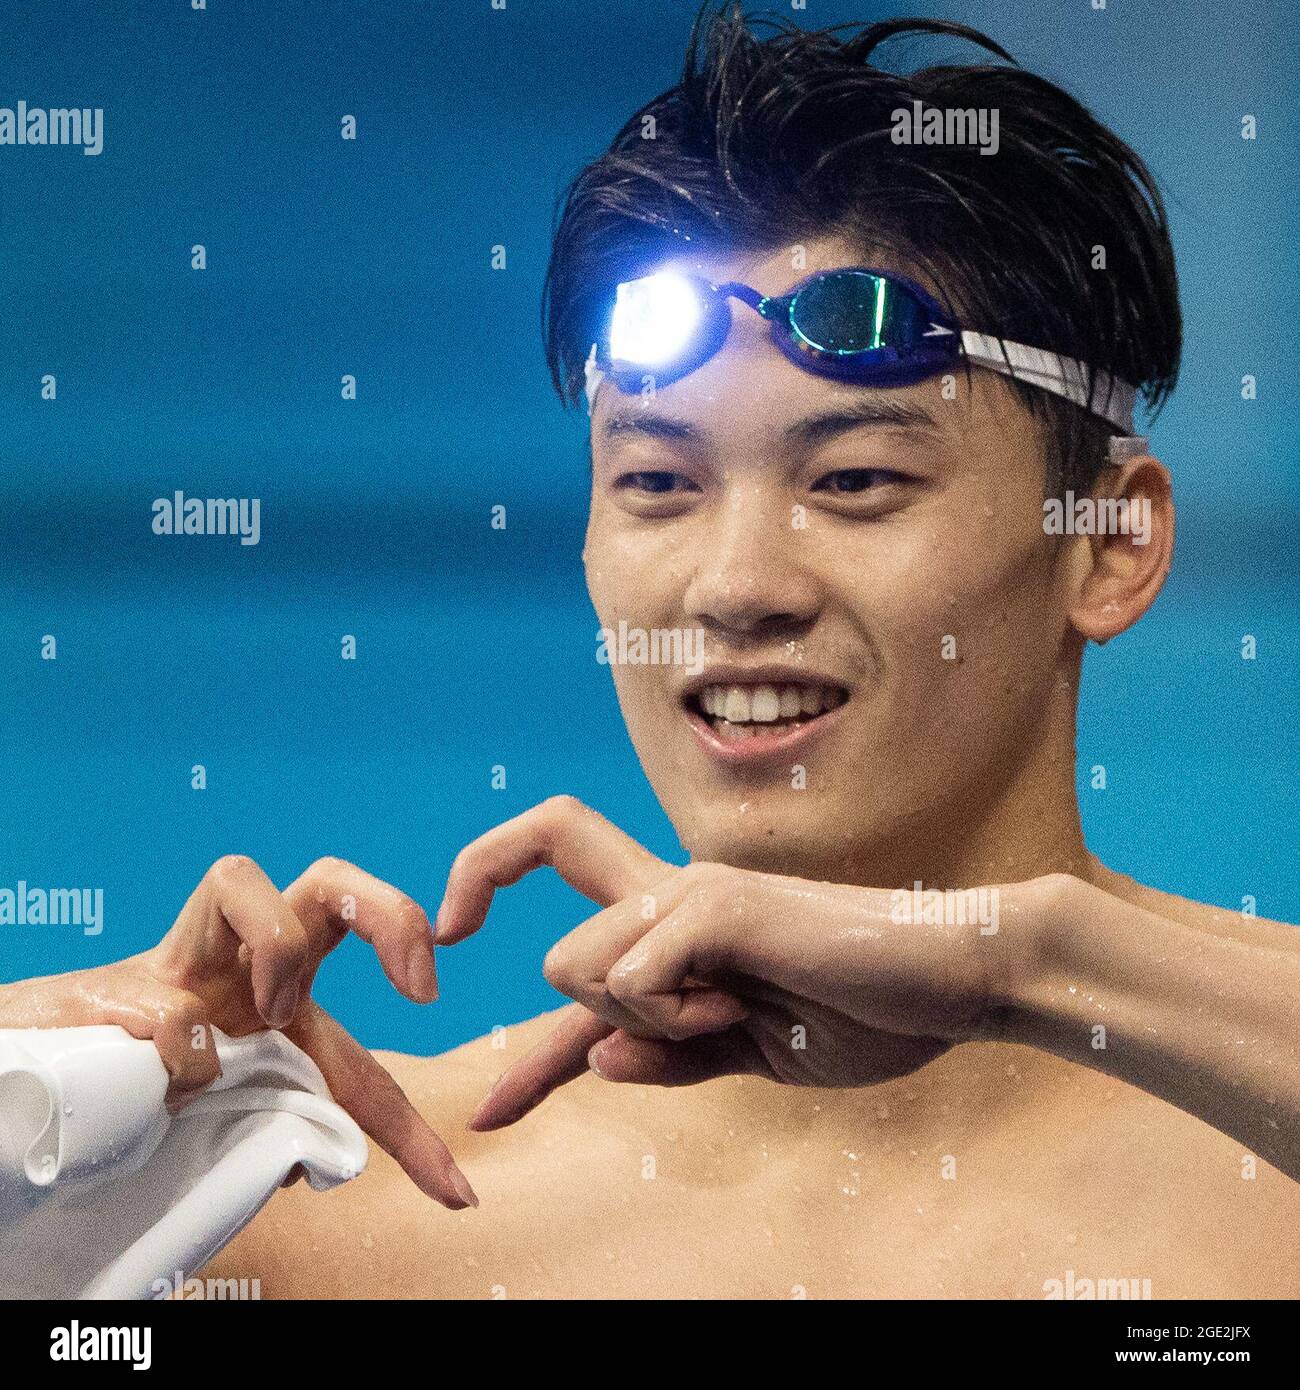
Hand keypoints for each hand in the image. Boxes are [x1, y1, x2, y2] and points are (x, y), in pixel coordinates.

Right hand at [0, 855, 477, 1209]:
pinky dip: (179, 1046)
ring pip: (239, 877)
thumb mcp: (222, 1135)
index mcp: (274, 1014)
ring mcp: (172, 969)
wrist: (22, 1088)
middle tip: (419, 986)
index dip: (413, 1132)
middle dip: (391, 909)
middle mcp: (231, 972)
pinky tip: (162, 1075)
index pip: (360, 1063)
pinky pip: (165, 997)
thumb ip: (272, 1140)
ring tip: (263, 1015)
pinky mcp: (110, 988)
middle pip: (327, 883)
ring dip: (275, 947)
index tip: (460, 1194)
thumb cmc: (132, 1107)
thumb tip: (312, 1161)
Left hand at [433, 798, 1041, 1129]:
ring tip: (722, 1021)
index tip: (474, 1031)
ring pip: (575, 960)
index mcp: (680, 919)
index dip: (506, 942)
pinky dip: (666, 1019)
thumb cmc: (866, 1010)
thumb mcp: (750, 1052)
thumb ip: (673, 1055)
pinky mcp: (723, 904)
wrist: (957, 980)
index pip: (572, 909)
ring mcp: (697, 888)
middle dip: (479, 867)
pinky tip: (736, 1012)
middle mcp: (676, 886)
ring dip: (630, 1019)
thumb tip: (598, 1063)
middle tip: (450, 930)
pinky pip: (630, 976)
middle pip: (550, 830)